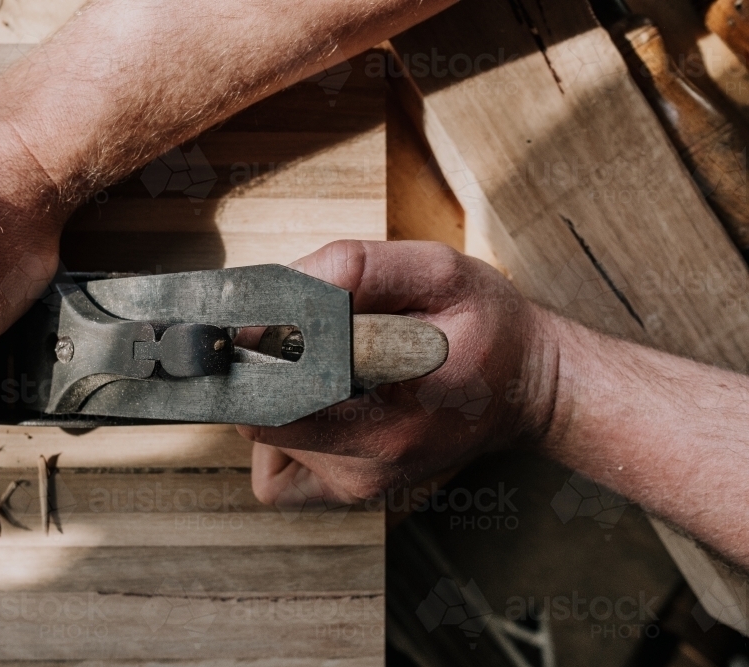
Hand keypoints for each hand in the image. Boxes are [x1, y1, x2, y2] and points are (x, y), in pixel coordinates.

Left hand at [240, 240, 559, 508]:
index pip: (275, 384)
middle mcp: (373, 456)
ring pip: (263, 440)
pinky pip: (277, 477)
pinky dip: (282, 442)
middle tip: (298, 336)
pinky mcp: (354, 495)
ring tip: (331, 369)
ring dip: (277, 398)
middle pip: (257, 415)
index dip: (252, 346)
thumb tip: (278, 289)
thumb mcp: (437, 270)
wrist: (526, 390)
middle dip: (262, 369)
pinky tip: (321, 408)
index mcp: (395, 398)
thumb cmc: (485, 326)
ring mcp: (361, 484)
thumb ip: (356, 269)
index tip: (256, 319)